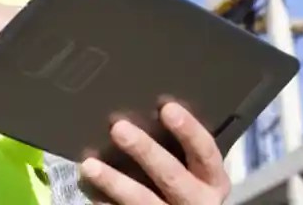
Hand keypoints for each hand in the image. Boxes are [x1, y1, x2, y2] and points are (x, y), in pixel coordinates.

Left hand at [78, 102, 230, 204]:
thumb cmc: (190, 184)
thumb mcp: (196, 170)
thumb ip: (182, 149)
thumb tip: (151, 109)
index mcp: (213, 180)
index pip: (205, 152)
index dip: (188, 130)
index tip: (167, 108)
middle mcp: (198, 201)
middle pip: (172, 175)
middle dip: (145, 151)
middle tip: (119, 128)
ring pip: (143, 201)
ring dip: (115, 182)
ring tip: (90, 165)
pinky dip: (106, 203)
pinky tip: (91, 190)